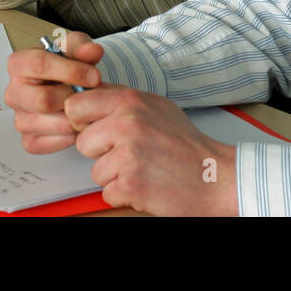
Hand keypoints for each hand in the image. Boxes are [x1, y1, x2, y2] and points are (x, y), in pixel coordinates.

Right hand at [5, 30, 102, 152]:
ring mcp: (19, 118)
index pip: (39, 65)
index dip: (70, 71)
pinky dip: (70, 136)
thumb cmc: (67, 67)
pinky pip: (51, 143)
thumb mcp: (76, 49)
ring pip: (51, 124)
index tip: (94, 76)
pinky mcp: (29, 140)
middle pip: (43, 100)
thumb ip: (83, 47)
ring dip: (76, 119)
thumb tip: (92, 51)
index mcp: (19, 64)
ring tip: (88, 109)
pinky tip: (79, 123)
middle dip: (73, 99)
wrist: (68, 88)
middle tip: (90, 97)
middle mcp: (14, 92)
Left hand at [66, 87, 238, 215]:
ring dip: (115, 177)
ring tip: (143, 170)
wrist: (215, 177)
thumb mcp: (155, 107)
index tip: (97, 130)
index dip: (83, 122)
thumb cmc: (186, 144)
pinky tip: (146, 184)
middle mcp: (127, 123)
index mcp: (130, 101)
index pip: (76, 105)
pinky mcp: (131, 184)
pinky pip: (107, 193)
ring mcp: (128, 154)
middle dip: (101, 154)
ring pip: (95, 171)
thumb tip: (87, 95)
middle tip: (131, 155)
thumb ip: (121, 101)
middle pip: (82, 142)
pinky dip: (125, 195)